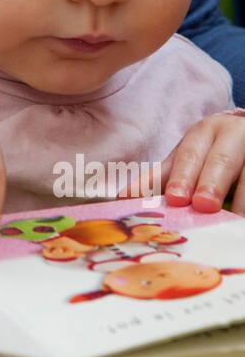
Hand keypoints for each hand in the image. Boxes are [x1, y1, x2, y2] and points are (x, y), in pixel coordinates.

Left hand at [117, 113, 244, 213]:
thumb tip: (123, 199)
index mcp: (204, 133)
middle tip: (202, 205)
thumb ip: (159, 178)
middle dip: (211, 183)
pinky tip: (243, 222)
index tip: (175, 199)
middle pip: (221, 161)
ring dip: (240, 200)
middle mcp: (232, 135)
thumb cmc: (211, 154)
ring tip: (233, 221)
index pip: (189, 156)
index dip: (182, 177)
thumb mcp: (188, 160)